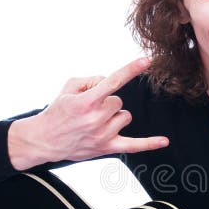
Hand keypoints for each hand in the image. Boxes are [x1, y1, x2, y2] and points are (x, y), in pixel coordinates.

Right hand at [7, 57, 168, 169]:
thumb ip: (91, 80)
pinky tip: (164, 141)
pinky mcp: (106, 147)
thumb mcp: (68, 87)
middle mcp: (96, 119)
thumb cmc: (57, 112)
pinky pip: (134, 145)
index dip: (130, 70)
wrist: (44, 140)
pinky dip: (149, 143)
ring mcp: (102, 135)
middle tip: (89, 109)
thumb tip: (110, 82)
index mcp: (86, 102)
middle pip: (119, 101)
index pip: (113, 82)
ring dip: (114, 116)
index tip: (146, 61)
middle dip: (107, 101)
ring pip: (125, 116)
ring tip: (95, 121)